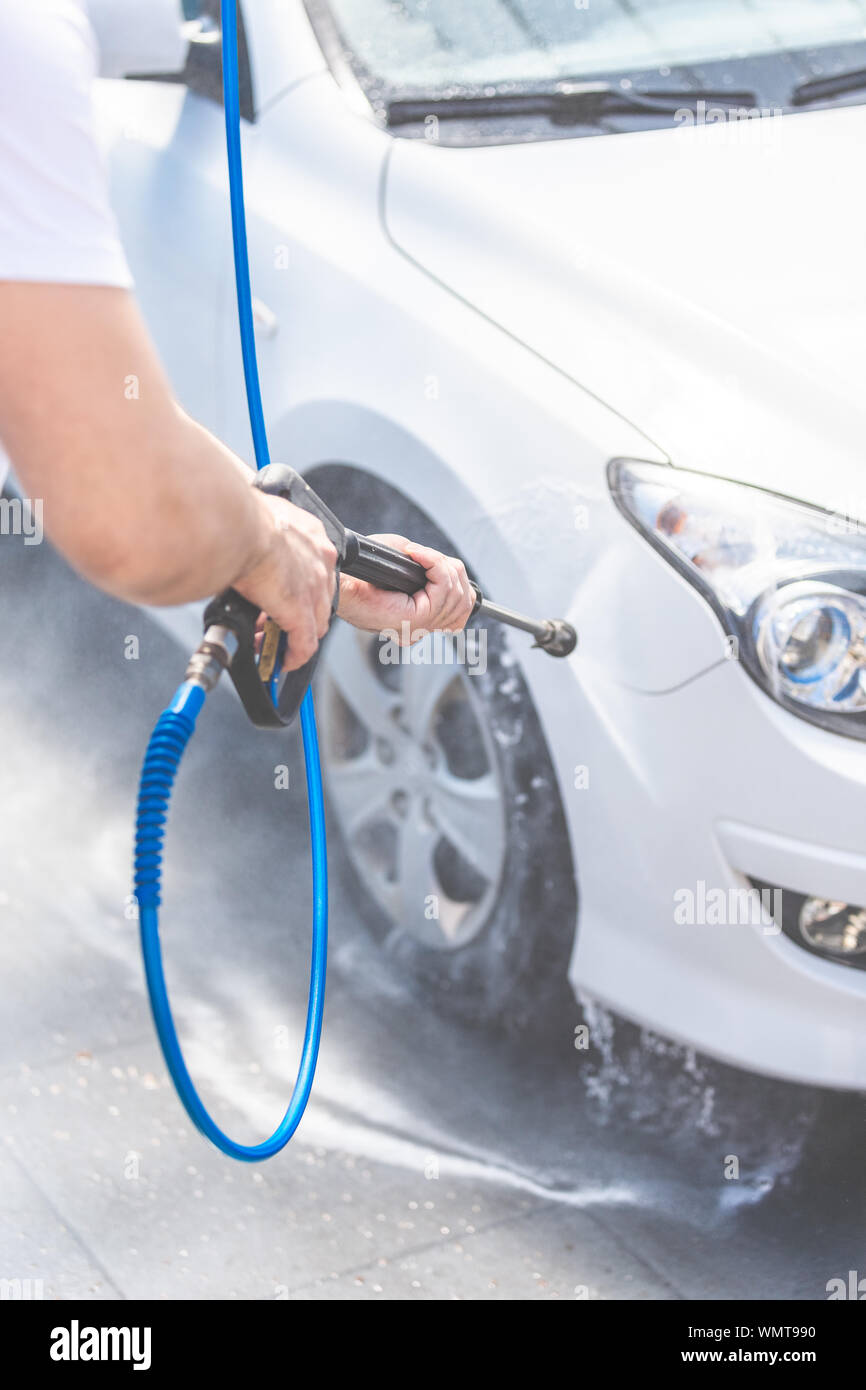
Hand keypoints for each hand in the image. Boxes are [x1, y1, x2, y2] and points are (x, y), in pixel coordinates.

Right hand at [233, 493, 337, 670]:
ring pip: (315, 623)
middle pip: (320, 599)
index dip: (301, 587)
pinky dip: (295, 655)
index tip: (284, 596)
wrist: (233, 525)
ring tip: (275, 645)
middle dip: (299, 616)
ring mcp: (313, 587)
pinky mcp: (300, 611)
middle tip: (275, 625)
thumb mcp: (258, 519)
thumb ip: (258, 534)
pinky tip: (284, 661)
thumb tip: (239, 542)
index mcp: (309, 533)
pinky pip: (305, 643)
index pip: (315, 568)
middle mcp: (319, 559)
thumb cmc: (234, 516)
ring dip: (295, 638)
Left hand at [337, 534, 474, 641]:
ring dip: (441, 565)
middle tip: (426, 557)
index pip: (461, 609)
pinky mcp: (416, 619)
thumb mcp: (401, 566)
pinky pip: (444, 588)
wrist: (340, 579)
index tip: (433, 563)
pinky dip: (435, 565)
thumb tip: (446, 566)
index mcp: (417, 623)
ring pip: (456, 593)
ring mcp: (420, 628)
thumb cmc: (362, 572)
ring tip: (419, 555)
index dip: (454, 580)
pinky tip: (417, 556)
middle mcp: (421, 630)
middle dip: (450, 570)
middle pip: (463, 599)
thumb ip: (426, 569)